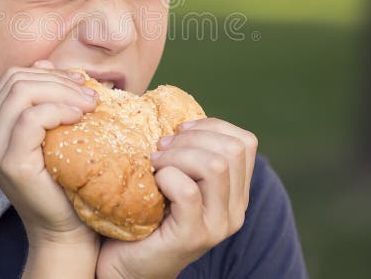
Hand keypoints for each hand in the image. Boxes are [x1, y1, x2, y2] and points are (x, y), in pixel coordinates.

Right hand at [0, 60, 99, 247]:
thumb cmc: (62, 176)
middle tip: (91, 95)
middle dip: (59, 80)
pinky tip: (79, 118)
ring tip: (90, 105)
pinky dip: (60, 110)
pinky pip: (32, 118)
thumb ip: (42, 98)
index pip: (12, 77)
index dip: (48, 72)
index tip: (80, 82)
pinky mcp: (8, 162)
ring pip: (23, 93)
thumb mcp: (48, 130)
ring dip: (63, 92)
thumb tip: (45, 61)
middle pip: (17, 80)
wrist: (64, 227)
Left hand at [96, 118, 257, 278]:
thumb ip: (189, 152)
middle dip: (192, 138)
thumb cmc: (145, 212)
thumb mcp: (177, 177)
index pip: (245, 141)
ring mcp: (217, 226)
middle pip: (231, 150)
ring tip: (155, 163)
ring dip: (178, 155)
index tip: (180, 131)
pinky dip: (167, 176)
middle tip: (161, 148)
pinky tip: (153, 181)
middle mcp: (235, 211)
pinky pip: (188, 190)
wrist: (125, 262)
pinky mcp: (192, 236)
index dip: (211, 126)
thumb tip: (172, 107)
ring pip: (215, 166)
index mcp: (236, 192)